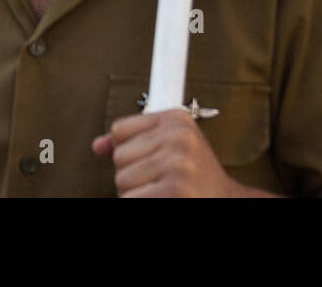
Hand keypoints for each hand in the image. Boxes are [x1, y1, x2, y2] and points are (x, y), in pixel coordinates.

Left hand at [92, 109, 238, 196]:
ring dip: (136, 192)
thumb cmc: (193, 176)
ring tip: (162, 191)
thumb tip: (97, 146)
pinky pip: (130, 199)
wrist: (225, 201)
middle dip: (133, 174)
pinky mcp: (174, 192)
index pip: (119, 129)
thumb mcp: (169, 148)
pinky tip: (163, 200)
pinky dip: (140, 203)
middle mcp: (179, 137)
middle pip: (119, 157)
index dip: (130, 150)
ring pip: (122, 181)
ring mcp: (178, 165)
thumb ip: (132, 143)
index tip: (153, 160)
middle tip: (160, 181)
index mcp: (176, 119)